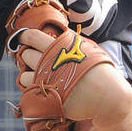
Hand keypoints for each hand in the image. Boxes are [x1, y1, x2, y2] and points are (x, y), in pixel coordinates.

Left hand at [15, 27, 131, 124]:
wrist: (108, 96)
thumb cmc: (100, 71)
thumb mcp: (87, 48)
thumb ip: (69, 41)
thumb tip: (54, 34)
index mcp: (61, 47)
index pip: (32, 36)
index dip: (25, 37)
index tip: (23, 38)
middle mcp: (51, 62)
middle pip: (26, 54)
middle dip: (28, 56)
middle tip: (35, 59)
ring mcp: (48, 80)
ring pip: (24, 75)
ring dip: (28, 74)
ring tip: (39, 76)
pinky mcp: (47, 97)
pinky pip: (30, 91)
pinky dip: (33, 89)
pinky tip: (43, 87)